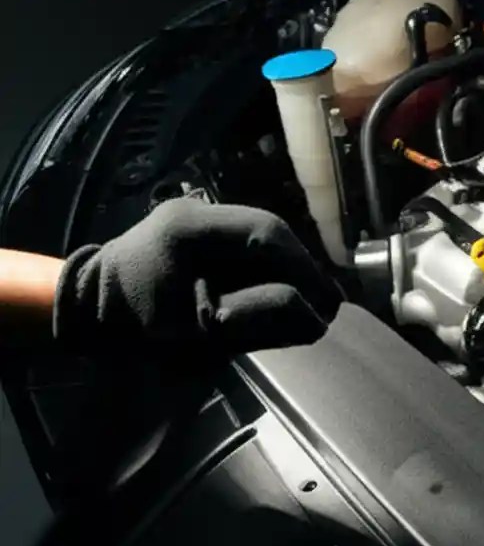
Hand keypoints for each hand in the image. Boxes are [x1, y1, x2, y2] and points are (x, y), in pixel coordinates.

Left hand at [54, 198, 340, 353]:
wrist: (93, 316)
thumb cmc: (139, 329)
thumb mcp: (200, 331)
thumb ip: (258, 317)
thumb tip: (313, 317)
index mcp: (191, 228)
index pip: (267, 233)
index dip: (304, 266)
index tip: (326, 302)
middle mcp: (198, 214)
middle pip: (273, 233)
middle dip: (302, 270)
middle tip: (327, 306)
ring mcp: (197, 219)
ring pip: (266, 238)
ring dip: (289, 271)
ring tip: (310, 303)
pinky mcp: (200, 231)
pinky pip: (250, 244)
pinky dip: (270, 270)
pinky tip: (281, 294)